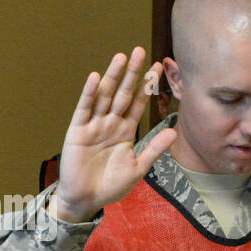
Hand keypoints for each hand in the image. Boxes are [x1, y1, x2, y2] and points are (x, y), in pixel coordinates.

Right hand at [48, 47, 177, 222]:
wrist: (85, 200)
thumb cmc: (110, 186)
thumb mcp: (137, 168)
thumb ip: (153, 150)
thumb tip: (174, 132)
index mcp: (124, 130)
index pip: (138, 103)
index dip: (147, 85)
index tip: (158, 66)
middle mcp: (109, 123)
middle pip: (123, 93)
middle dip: (132, 74)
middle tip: (140, 51)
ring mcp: (93, 125)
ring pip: (104, 96)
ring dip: (112, 77)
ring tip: (121, 57)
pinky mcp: (77, 131)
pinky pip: (84, 109)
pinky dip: (89, 94)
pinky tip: (94, 78)